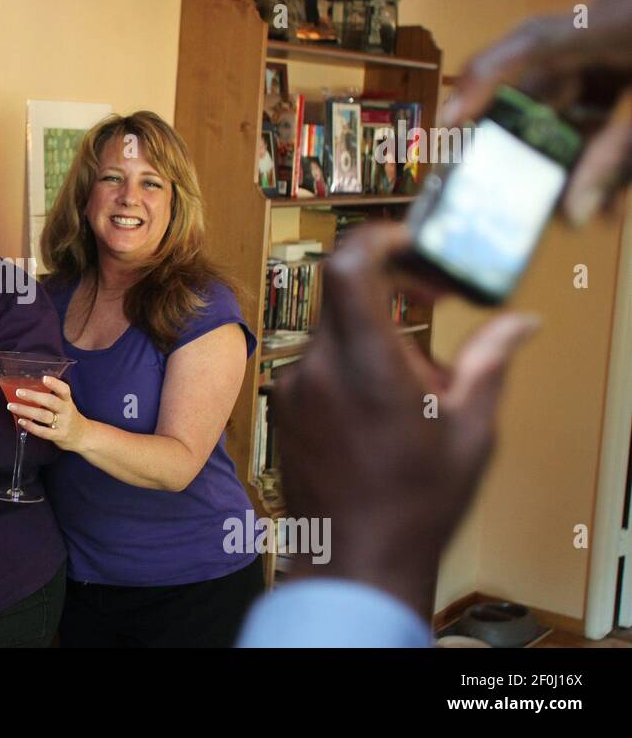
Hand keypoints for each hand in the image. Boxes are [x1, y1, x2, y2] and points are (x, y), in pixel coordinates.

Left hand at [7, 375, 86, 451]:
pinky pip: (43, 431)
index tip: (44, 378)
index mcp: (67, 400)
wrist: (82, 436)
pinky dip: (31, 426)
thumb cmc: (68, 417)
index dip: (55, 384)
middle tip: (18, 392)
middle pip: (51, 402)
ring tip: (12, 406)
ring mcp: (63, 424)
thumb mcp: (65, 404)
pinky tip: (21, 421)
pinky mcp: (58, 436)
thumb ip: (51, 397)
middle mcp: (66, 411)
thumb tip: (27, 388)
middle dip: (33, 396)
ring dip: (26, 410)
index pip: (64, 390)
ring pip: (43, 416)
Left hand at [274, 223, 538, 616]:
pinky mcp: (282, 406)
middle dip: (391, 289)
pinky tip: (377, 406)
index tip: (411, 244)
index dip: (379, 239)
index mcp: (365, 364)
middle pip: (345, 294)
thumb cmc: (414, 504)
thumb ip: (491, 362)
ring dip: (373, 336)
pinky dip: (349, 365)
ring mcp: (292, 387)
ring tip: (409, 385)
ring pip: (334, 331)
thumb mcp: (471, 431)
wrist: (354, 561)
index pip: (350, 265)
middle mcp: (317, 367)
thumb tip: (518, 322)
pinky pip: (317, 363)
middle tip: (430, 302)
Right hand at [443, 0, 631, 222]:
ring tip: (577, 204)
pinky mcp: (631, 44)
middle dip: (532, 138)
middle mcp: (613, 13)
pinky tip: (605, 182)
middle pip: (548, 74)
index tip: (452, 123)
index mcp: (622, 20)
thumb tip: (572, 217)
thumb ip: (623, 164)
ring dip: (571, 146)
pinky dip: (600, 132)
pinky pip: (601, 88)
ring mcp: (623, 24)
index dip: (485, 82)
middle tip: (501, 184)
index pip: (534, 42)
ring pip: (574, 88)